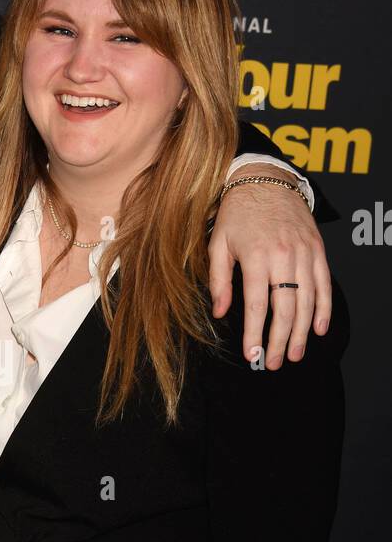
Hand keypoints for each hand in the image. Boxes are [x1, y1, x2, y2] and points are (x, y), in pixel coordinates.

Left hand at [208, 166, 331, 368]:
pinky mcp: (317, 250)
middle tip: (275, 362)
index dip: (255, 334)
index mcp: (256, 257)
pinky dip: (323, 309)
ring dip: (302, 332)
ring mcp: (304, 253)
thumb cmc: (237, 212)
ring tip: (294, 353)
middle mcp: (283, 256)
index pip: (256, 305)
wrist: (266, 178)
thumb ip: (218, 280)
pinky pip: (324, 285)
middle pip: (285, 309)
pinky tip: (318, 329)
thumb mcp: (218, 244)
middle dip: (280, 340)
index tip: (252, 355)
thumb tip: (220, 312)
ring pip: (307, 301)